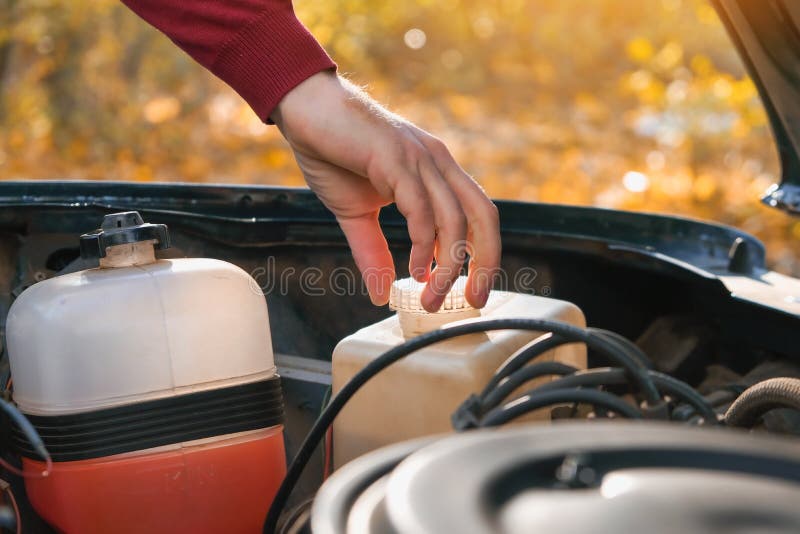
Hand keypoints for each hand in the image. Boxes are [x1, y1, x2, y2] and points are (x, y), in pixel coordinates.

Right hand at [271, 71, 499, 311]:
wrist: (305, 109)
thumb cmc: (332, 153)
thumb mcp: (356, 214)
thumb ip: (373, 251)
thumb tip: (381, 294)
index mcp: (436, 172)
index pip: (479, 216)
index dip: (484, 256)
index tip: (472, 293)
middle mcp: (437, 163)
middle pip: (484, 217)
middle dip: (486, 263)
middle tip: (473, 301)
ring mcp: (419, 158)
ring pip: (455, 219)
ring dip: (449, 266)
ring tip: (431, 296)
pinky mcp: (395, 158)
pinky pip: (421, 208)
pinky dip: (423, 244)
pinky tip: (414, 269)